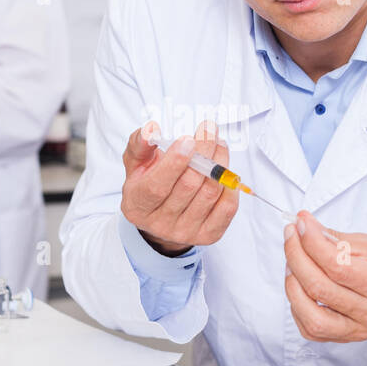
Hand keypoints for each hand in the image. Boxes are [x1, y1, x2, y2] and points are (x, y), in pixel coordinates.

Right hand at [120, 120, 238, 255]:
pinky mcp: (208, 235)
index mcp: (137, 205)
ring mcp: (185, 232)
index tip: (188, 139)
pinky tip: (225, 170)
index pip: (156, 186)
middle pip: (188, 186)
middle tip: (209, 130)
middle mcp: (160, 223)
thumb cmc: (149, 184)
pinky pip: (226, 208)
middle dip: (203, 153)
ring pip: (210, 193)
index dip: (174, 163)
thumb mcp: (136, 164)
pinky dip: (230, 186)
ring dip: (219, 163)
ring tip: (219, 144)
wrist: (162, 217)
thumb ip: (140, 145)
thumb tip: (151, 129)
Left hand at [283, 210, 366, 342]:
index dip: (311, 242)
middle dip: (296, 256)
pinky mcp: (347, 338)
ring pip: (311, 315)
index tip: (300, 224)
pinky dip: (297, 307)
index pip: (337, 265)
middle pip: (320, 287)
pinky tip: (300, 287)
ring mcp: (360, 329)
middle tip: (291, 235)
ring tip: (293, 263)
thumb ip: (335, 238)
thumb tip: (302, 227)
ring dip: (293, 284)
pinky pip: (311, 330)